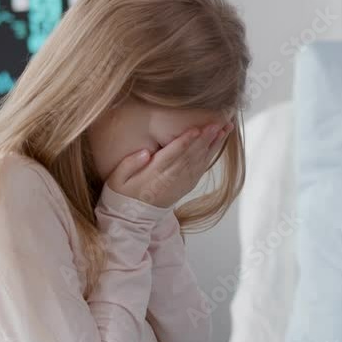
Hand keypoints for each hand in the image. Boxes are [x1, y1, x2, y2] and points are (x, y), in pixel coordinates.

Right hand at [106, 121, 231, 208]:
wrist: (133, 219)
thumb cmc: (122, 194)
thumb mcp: (116, 179)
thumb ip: (129, 164)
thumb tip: (145, 152)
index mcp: (154, 175)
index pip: (172, 156)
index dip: (185, 142)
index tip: (196, 129)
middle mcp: (171, 179)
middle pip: (191, 155)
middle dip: (205, 139)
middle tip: (218, 122)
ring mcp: (181, 183)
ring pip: (200, 161)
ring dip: (213, 144)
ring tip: (224, 128)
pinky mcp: (186, 185)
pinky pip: (201, 168)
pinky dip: (211, 154)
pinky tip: (218, 142)